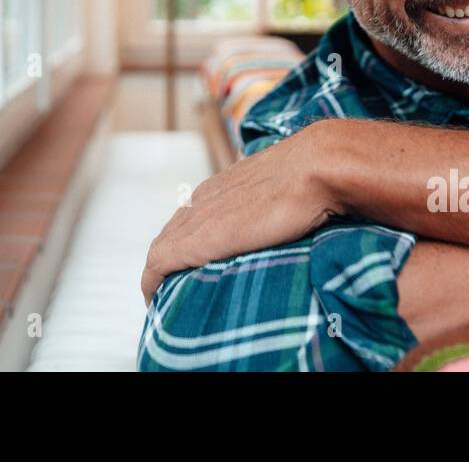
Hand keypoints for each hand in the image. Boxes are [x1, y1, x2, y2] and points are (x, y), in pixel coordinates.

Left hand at [139, 124, 340, 305]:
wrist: (315, 166)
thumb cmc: (314, 175)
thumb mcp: (287, 188)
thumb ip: (278, 203)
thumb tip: (297, 219)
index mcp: (222, 187)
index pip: (189, 219)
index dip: (186, 245)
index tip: (191, 268)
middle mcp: (202, 200)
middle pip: (170, 235)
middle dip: (169, 263)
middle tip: (176, 291)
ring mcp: (196, 218)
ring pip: (161, 249)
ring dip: (161, 276)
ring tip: (167, 301)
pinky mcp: (196, 240)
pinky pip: (159, 263)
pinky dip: (153, 283)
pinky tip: (156, 301)